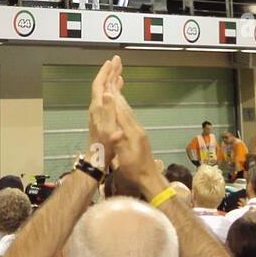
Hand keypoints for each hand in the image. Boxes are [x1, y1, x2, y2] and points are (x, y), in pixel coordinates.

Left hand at [86, 57, 122, 160]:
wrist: (98, 159)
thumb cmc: (104, 146)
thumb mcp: (108, 129)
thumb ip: (109, 111)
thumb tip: (109, 93)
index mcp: (98, 108)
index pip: (99, 85)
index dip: (105, 73)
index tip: (111, 62)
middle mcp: (97, 107)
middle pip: (102, 85)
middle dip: (109, 72)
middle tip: (117, 60)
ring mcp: (99, 112)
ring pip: (105, 91)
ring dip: (111, 79)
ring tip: (119, 70)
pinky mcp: (103, 117)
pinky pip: (109, 98)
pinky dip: (114, 90)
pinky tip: (119, 88)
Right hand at [108, 77, 161, 195]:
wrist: (149, 178)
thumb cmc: (135, 170)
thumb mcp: (125, 158)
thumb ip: (120, 143)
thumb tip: (113, 130)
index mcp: (131, 133)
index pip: (120, 113)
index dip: (112, 100)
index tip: (106, 86)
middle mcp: (136, 128)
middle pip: (125, 108)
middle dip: (117, 93)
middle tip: (110, 78)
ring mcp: (139, 131)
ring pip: (128, 111)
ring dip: (121, 99)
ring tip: (115, 88)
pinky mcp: (139, 135)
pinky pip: (130, 116)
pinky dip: (124, 108)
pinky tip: (122, 107)